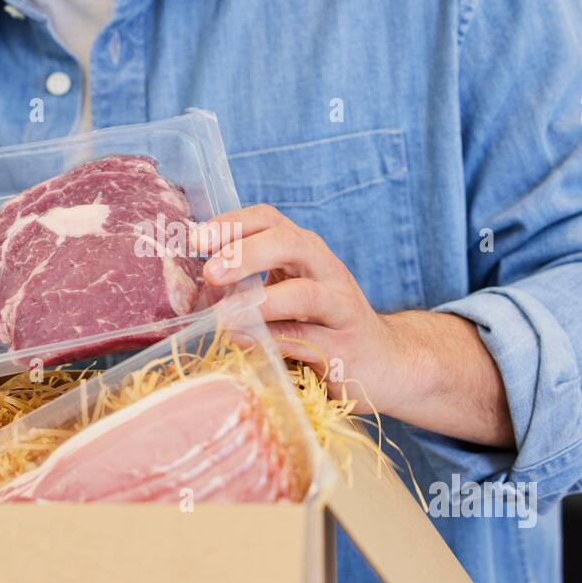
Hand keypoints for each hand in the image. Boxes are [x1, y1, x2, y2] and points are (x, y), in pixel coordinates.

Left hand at [193, 204, 397, 407]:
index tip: (196, 239)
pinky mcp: (344, 348)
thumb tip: (195, 290)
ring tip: (225, 316)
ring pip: (303, 293)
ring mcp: (340, 308)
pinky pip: (305, 340)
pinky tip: (244, 342)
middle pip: (289, 243)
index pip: (269, 220)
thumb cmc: (323, 326)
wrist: (387, 362)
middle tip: (211, 272)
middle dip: (245, 253)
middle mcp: (326, 270)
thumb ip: (249, 287)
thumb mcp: (288, 296)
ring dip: (260, 302)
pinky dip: (271, 341)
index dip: (233, 223)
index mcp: (305, 252)